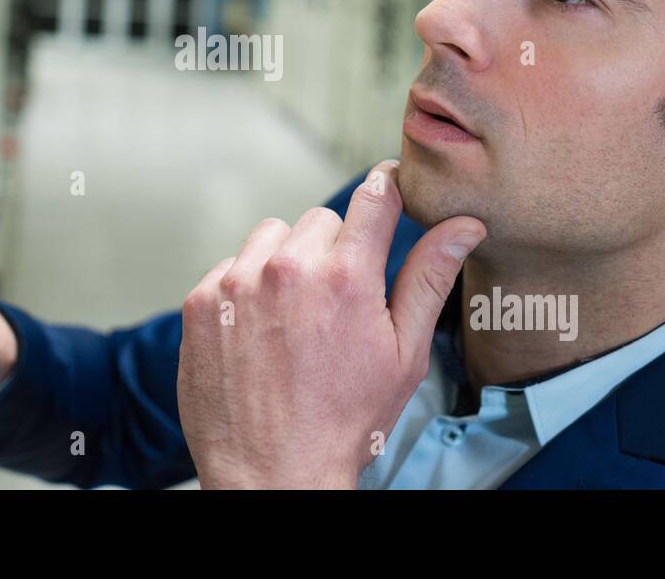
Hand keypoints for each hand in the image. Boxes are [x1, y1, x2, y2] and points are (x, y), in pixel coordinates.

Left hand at [176, 160, 484, 488]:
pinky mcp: (200, 301)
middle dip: (335, 249)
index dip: (387, 190)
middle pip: (321, 220)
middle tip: (337, 302)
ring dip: (286, 261)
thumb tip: (463, 226)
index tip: (389, 195)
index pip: (375, 195)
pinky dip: (245, 288)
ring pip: (272, 236)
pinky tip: (260, 331)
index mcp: (347, 276)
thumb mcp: (404, 354)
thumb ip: (430, 278)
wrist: (273, 474)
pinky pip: (230, 265)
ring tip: (295, 316)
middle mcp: (289, 268)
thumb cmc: (345, 423)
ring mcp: (237, 283)